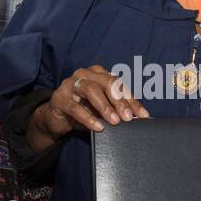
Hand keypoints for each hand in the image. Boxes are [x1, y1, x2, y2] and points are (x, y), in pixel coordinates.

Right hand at [26, 65, 149, 149]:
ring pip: (92, 90)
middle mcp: (86, 74)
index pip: (119, 85)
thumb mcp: (102, 110)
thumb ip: (116, 110)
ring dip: (105, 106)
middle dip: (120, 101)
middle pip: (107, 83)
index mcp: (99, 74)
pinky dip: (88, 118)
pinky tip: (97, 127)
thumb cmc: (83, 110)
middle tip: (128, 118)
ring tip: (115, 122)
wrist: (56, 118)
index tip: (143, 116)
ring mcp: (71, 84)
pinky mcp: (59, 97)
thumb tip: (136, 118)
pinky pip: (75, 107)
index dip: (132, 100)